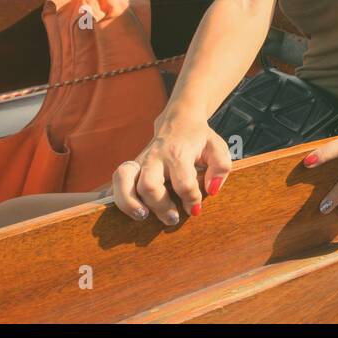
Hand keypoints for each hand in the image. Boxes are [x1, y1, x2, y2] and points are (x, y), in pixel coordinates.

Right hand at [111, 111, 232, 225]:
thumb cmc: (199, 139)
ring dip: (131, 203)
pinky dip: (118, 196)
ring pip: (124, 181)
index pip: (183, 183)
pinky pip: (116, 180)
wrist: (179, 119)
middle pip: (149, 185)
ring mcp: (141, 160)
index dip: (191, 199)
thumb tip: (211, 190)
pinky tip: (131, 210)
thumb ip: (221, 168)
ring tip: (144, 216)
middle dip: (159, 206)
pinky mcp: (132, 165)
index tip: (196, 208)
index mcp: (179, 152)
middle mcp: (156, 156)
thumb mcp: (218, 148)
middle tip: (172, 218)